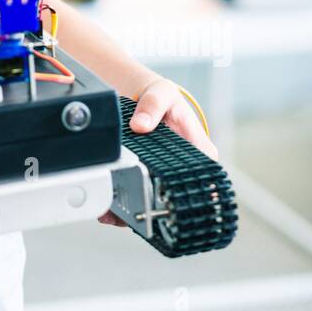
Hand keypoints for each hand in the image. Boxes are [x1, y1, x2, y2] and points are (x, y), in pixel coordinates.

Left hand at [98, 78, 218, 227]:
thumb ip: (152, 106)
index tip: (163, 206)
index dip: (184, 198)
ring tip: (112, 216)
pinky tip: (109, 211)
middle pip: (172, 198)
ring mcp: (165, 175)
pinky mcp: (148, 177)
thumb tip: (140, 124)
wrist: (146, 97)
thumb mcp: (161, 94)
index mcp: (199, 150)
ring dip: (132, 214)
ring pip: (153, 202)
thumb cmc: (163, 98)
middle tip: (128, 216)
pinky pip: (138, 197)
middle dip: (150, 210)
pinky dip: (123, 207)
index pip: (202, 183)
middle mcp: (184, 167)